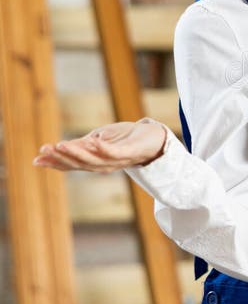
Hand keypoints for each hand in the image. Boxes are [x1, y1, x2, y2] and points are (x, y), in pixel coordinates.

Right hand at [33, 119, 166, 172]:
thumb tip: (61, 146)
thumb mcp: (101, 138)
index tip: (36, 159)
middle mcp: (105, 165)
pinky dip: (102, 149)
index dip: (55, 162)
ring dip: (76, 153)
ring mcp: (118, 160)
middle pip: (79, 164)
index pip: (72, 164)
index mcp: (96, 162)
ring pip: (93, 160)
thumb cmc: (126, 138)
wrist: (154, 138)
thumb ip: (84, 144)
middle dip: (60, 157)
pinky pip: (113, 152)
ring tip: (59, 145)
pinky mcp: (129, 152)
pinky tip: (92, 141)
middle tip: (43, 150)